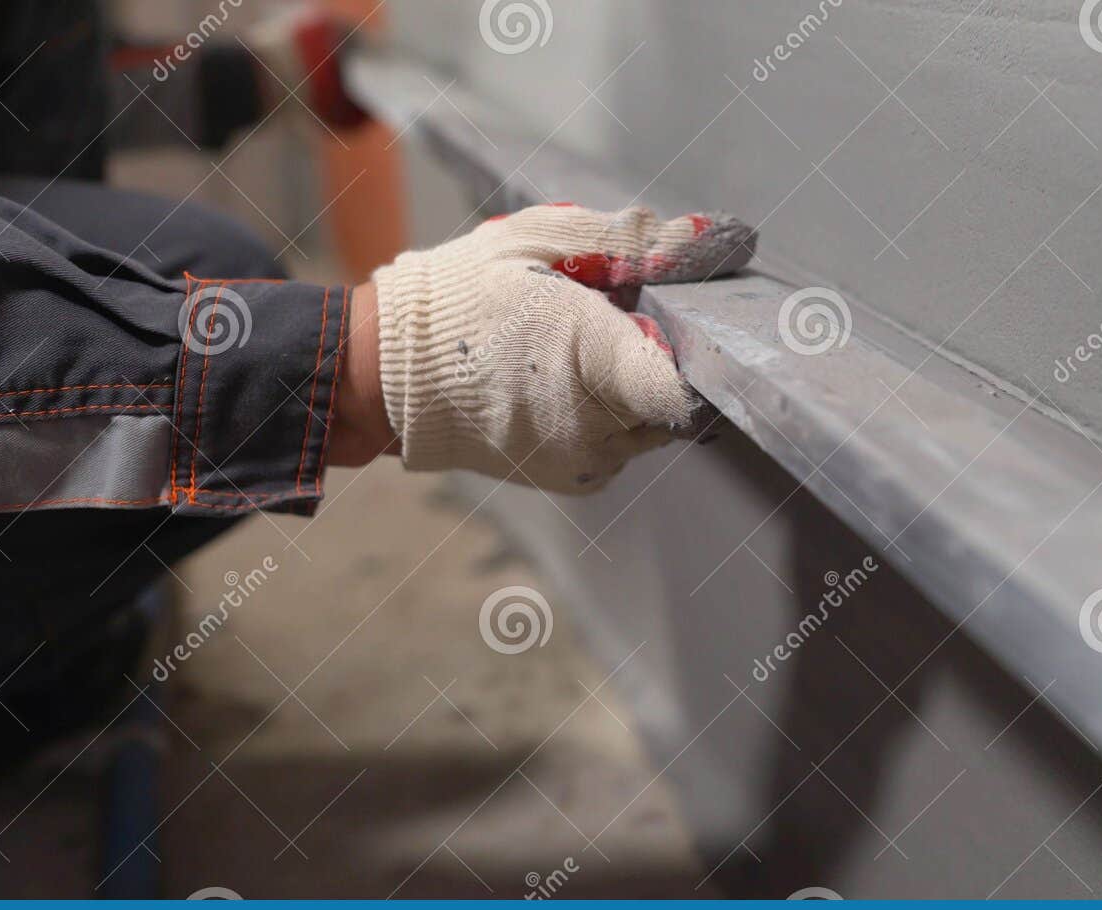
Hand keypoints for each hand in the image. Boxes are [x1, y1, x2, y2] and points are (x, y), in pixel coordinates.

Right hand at [350, 204, 755, 491]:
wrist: (389, 372)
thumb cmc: (464, 294)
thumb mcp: (543, 238)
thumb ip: (632, 239)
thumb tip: (712, 237)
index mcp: (588, 355)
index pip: (683, 378)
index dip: (691, 343)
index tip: (667, 317)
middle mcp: (592, 423)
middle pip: (677, 394)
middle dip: (659, 355)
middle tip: (610, 322)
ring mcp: (584, 460)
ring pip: (655, 423)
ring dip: (636, 388)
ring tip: (580, 352)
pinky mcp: (577, 480)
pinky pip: (626, 446)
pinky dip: (613, 415)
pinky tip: (569, 383)